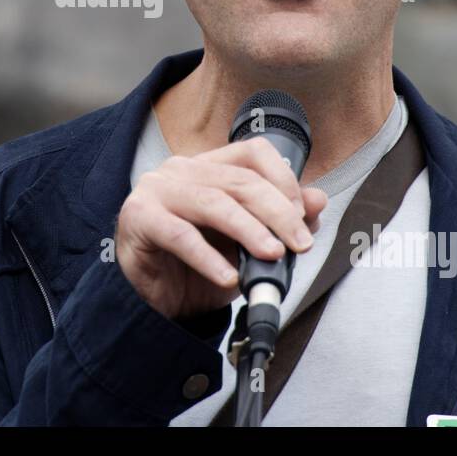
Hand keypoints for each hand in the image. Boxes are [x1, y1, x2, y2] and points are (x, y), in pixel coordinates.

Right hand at [114, 136, 327, 320]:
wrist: (150, 302)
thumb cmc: (195, 268)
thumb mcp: (245, 247)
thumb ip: (278, 222)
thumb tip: (318, 201)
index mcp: (209, 167)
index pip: (252, 153)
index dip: (283, 179)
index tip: (303, 214)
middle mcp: (182, 170)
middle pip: (240, 180)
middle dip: (277, 213)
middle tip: (298, 244)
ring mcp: (157, 190)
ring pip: (214, 202)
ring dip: (250, 231)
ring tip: (272, 255)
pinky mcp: (138, 217)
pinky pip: (179, 235)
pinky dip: (208, 258)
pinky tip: (228, 278)